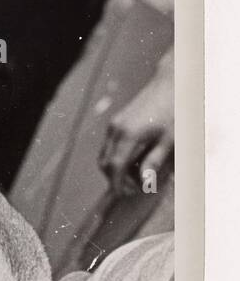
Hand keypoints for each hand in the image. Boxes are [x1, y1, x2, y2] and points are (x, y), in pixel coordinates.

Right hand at [99, 65, 173, 194]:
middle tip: (134, 188)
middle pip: (104, 163)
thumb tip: (144, 183)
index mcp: (128, 136)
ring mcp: (114, 124)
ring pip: (104, 154)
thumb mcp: (169, 141)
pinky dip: (116, 157)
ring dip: (114, 168)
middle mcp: (116, 130)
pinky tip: (134, 159)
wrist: (170, 85)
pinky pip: (109, 145)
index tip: (125, 195)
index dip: (117, 184)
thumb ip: (153, 162)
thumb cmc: (174, 113)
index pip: (114, 167)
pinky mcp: (116, 121)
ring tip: (136, 175)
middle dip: (115, 179)